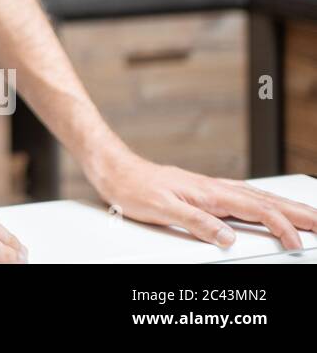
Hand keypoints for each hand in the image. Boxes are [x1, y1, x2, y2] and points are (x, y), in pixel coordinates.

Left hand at [86, 147, 316, 250]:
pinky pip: (243, 197)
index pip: (258, 211)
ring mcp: (210, 189)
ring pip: (258, 198)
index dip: (282, 227)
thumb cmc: (133, 188)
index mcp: (211, 193)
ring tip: (308, 216)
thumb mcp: (162, 209)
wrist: (115, 170)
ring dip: (286, 207)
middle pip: (266, 201)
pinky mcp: (203, 192)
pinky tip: (268, 207)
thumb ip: (197, 223)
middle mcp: (215, 189)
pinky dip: (264, 203)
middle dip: (298, 212)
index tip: (297, 243)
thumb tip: (228, 237)